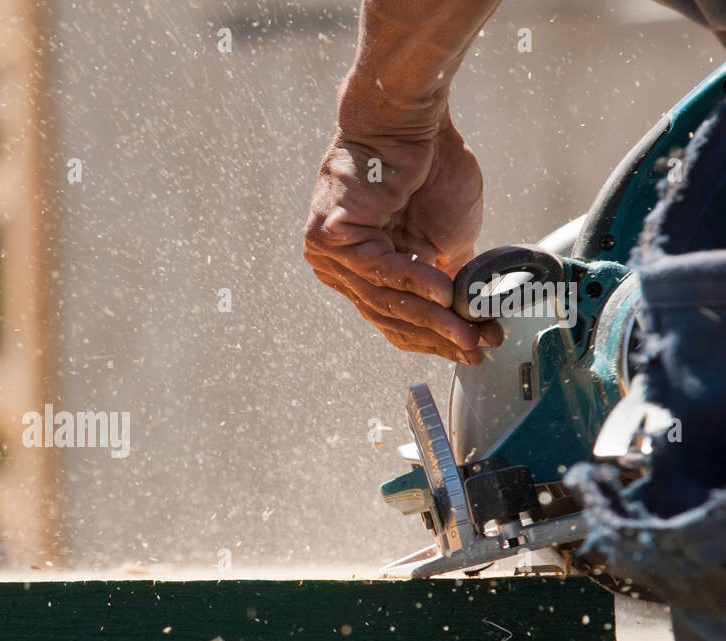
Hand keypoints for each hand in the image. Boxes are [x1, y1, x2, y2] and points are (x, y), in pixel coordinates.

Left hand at [303, 115, 502, 363]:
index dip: (437, 339)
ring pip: (384, 299)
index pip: (395, 319)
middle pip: (389, 317)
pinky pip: (378, 270)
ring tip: (467, 331)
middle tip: (477, 347)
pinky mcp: (329, 237)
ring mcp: (329, 255)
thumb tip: (463, 317)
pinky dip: (414, 282)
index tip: (474, 350)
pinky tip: (444, 294)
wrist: (410, 122)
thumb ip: (445, 278)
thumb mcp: (445, 239)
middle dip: (439, 335)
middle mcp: (340, 267)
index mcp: (363, 270)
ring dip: (432, 318)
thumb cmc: (430, 170)